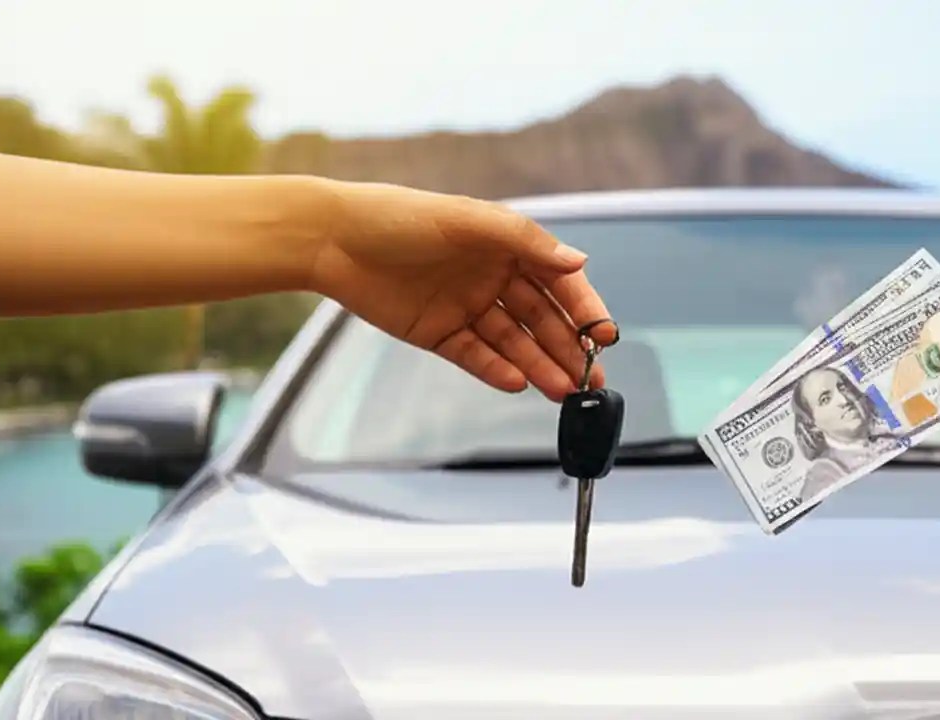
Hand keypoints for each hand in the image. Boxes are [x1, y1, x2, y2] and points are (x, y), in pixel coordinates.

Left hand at [310, 182, 614, 400]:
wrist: (333, 240)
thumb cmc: (400, 217)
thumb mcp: (468, 221)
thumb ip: (525, 241)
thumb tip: (578, 261)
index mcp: (506, 246)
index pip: (557, 282)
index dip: (584, 309)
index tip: (606, 335)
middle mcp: (491, 278)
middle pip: (540, 320)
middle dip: (568, 349)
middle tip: (591, 379)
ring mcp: (466, 307)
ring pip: (513, 343)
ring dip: (539, 366)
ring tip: (562, 392)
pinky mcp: (438, 333)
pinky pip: (476, 356)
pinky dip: (496, 370)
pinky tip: (518, 383)